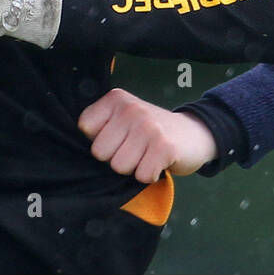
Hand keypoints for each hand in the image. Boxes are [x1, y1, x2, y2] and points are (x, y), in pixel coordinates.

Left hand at [78, 88, 217, 183]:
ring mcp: (148, 127)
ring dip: (133, 168)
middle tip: (135, 148)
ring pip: (119, 167)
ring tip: (146, 154)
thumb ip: (102, 127)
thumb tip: (79, 151)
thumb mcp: (124, 117)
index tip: (118, 136)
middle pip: (100, 152)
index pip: (85, 127)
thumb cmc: (151, 130)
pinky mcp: (164, 147)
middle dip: (116, 157)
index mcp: (116, 99)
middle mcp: (131, 109)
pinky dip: (149, 175)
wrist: (194, 133)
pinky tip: (158, 162)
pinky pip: (141, 175)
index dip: (100, 139)